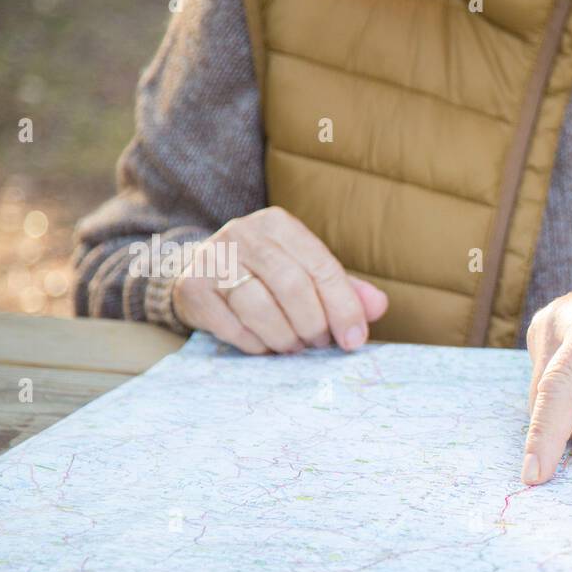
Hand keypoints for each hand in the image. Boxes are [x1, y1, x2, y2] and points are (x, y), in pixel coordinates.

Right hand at [172, 206, 388, 353]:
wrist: (199, 274)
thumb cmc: (266, 276)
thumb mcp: (307, 274)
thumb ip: (345, 289)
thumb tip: (379, 306)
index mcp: (279, 225)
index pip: (322, 267)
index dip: (344, 307)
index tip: (354, 339)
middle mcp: (244, 233)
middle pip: (292, 287)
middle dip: (313, 324)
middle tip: (319, 343)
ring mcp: (213, 258)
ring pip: (261, 309)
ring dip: (285, 338)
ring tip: (294, 345)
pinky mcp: (193, 287)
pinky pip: (233, 327)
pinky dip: (256, 344)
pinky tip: (264, 343)